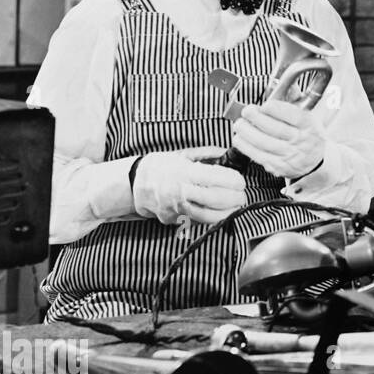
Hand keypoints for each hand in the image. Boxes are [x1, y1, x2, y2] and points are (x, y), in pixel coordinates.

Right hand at [132, 147, 246, 225]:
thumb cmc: (159, 166)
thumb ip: (207, 153)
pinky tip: (220, 212)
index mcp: (183, 172)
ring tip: (235, 205)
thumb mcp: (181, 154)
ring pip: (210, 216)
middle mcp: (180, 192)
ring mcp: (176, 208)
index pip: (216, 178)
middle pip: (217, 199)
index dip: (234, 181)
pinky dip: (213, 218)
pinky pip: (199, 221)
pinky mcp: (174, 220)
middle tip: (241, 194)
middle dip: (236, 198)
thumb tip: (228, 152)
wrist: (132, 184)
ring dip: (228, 212)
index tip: (240, 181)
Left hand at [231, 99, 326, 179]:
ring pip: (262, 142)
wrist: (314, 161)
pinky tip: (240, 138)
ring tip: (240, 124)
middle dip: (255, 117)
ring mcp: (289, 155)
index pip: (292, 115)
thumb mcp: (308, 115)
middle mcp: (300, 141)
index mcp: (308, 125)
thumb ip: (294, 99)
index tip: (265, 105)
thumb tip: (284, 82)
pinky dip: (244, 145)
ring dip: (246, 131)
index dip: (274, 108)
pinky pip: (257, 155)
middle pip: (274, 128)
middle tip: (247, 111)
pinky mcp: (278, 166)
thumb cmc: (307, 134)